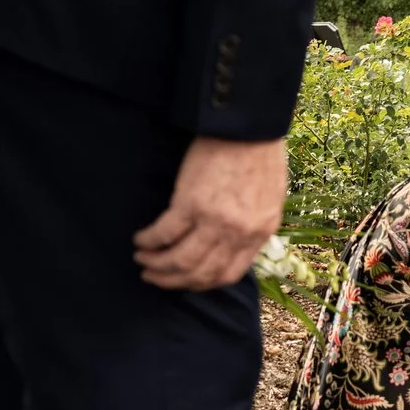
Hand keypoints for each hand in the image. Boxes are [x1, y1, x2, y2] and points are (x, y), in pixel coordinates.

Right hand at [134, 136, 287, 290]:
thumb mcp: (269, 199)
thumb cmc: (259, 155)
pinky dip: (148, 241)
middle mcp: (238, 233)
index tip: (185, 282)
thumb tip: (231, 246)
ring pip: (179, 260)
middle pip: (200, 273)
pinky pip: (163, 234)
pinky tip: (140, 240)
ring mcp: (215, 221)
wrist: (247, 126)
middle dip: (173, 280)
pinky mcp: (190, 203)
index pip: (228, 274)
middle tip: (155, 277)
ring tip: (143, 261)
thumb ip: (252, 226)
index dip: (201, 283)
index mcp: (260, 232)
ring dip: (156, 265)